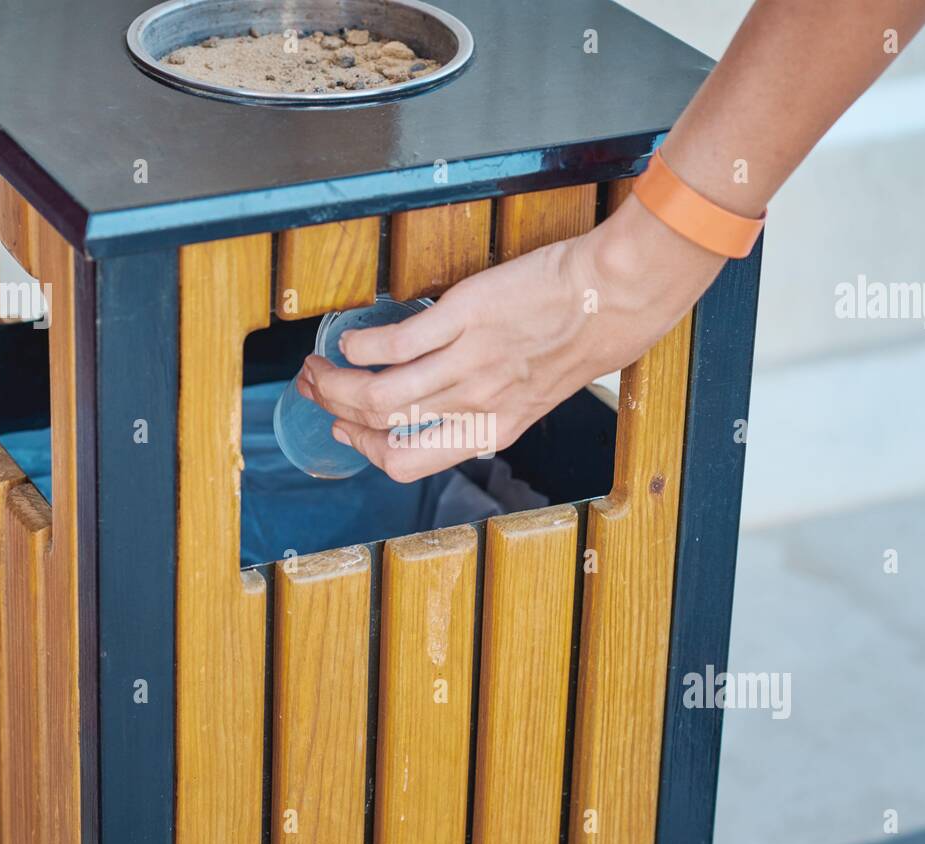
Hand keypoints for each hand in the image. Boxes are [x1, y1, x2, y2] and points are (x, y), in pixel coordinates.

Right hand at [298, 194, 726, 481]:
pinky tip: (352, 337)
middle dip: (334, 411)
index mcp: (491, 430)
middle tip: (314, 388)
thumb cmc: (578, 341)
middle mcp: (475, 406)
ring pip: (377, 392)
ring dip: (333, 380)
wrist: (610, 298)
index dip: (365, 450)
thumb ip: (486, 405)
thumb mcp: (534, 392)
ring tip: (318, 363)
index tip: (346, 428)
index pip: (408, 462)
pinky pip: (393, 343)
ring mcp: (467, 364)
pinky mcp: (462, 318)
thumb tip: (439, 401)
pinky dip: (360, 344)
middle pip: (381, 429)